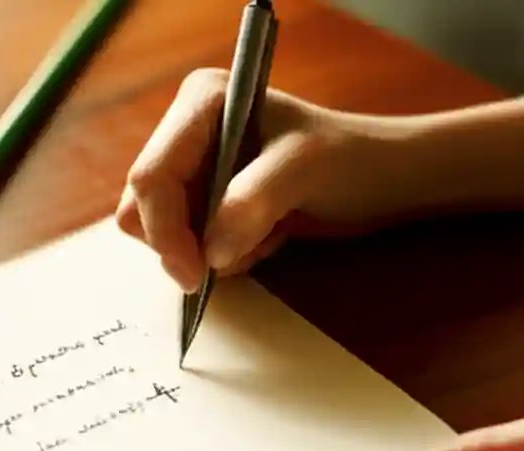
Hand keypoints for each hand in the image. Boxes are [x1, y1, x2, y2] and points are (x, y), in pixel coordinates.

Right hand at [116, 68, 415, 290]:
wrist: (381, 178)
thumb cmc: (350, 160)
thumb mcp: (305, 169)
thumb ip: (253, 203)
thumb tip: (209, 252)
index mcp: (200, 102)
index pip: (151, 176)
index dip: (165, 230)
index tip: (197, 275)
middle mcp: (186, 130)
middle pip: (142, 207)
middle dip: (186, 242)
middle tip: (238, 254)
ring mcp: (194, 167)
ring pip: (160, 231)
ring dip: (208, 251)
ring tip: (263, 236)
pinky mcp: (206, 199)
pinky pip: (186, 243)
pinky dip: (221, 254)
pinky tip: (263, 237)